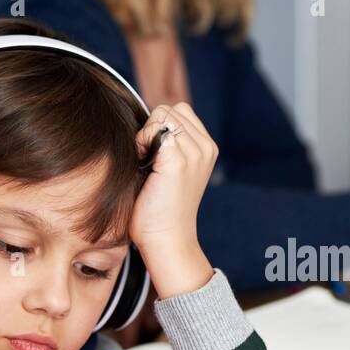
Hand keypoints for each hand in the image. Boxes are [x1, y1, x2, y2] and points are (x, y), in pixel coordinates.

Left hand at [131, 103, 215, 296]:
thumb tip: (146, 120)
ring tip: (146, 163)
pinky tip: (142, 164)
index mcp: (207, 148)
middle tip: (147, 160)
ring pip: (161, 115)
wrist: (166, 239)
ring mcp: (195, 152)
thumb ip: (168, 143)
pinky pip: (154, 129)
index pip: (179, 111)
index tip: (154, 155)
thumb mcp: (171, 169)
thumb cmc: (160, 208)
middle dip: (152, 128)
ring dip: (146, 135)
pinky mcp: (179, 160)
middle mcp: (206, 147)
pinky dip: (142, 142)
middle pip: (169, 110)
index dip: (159, 127)